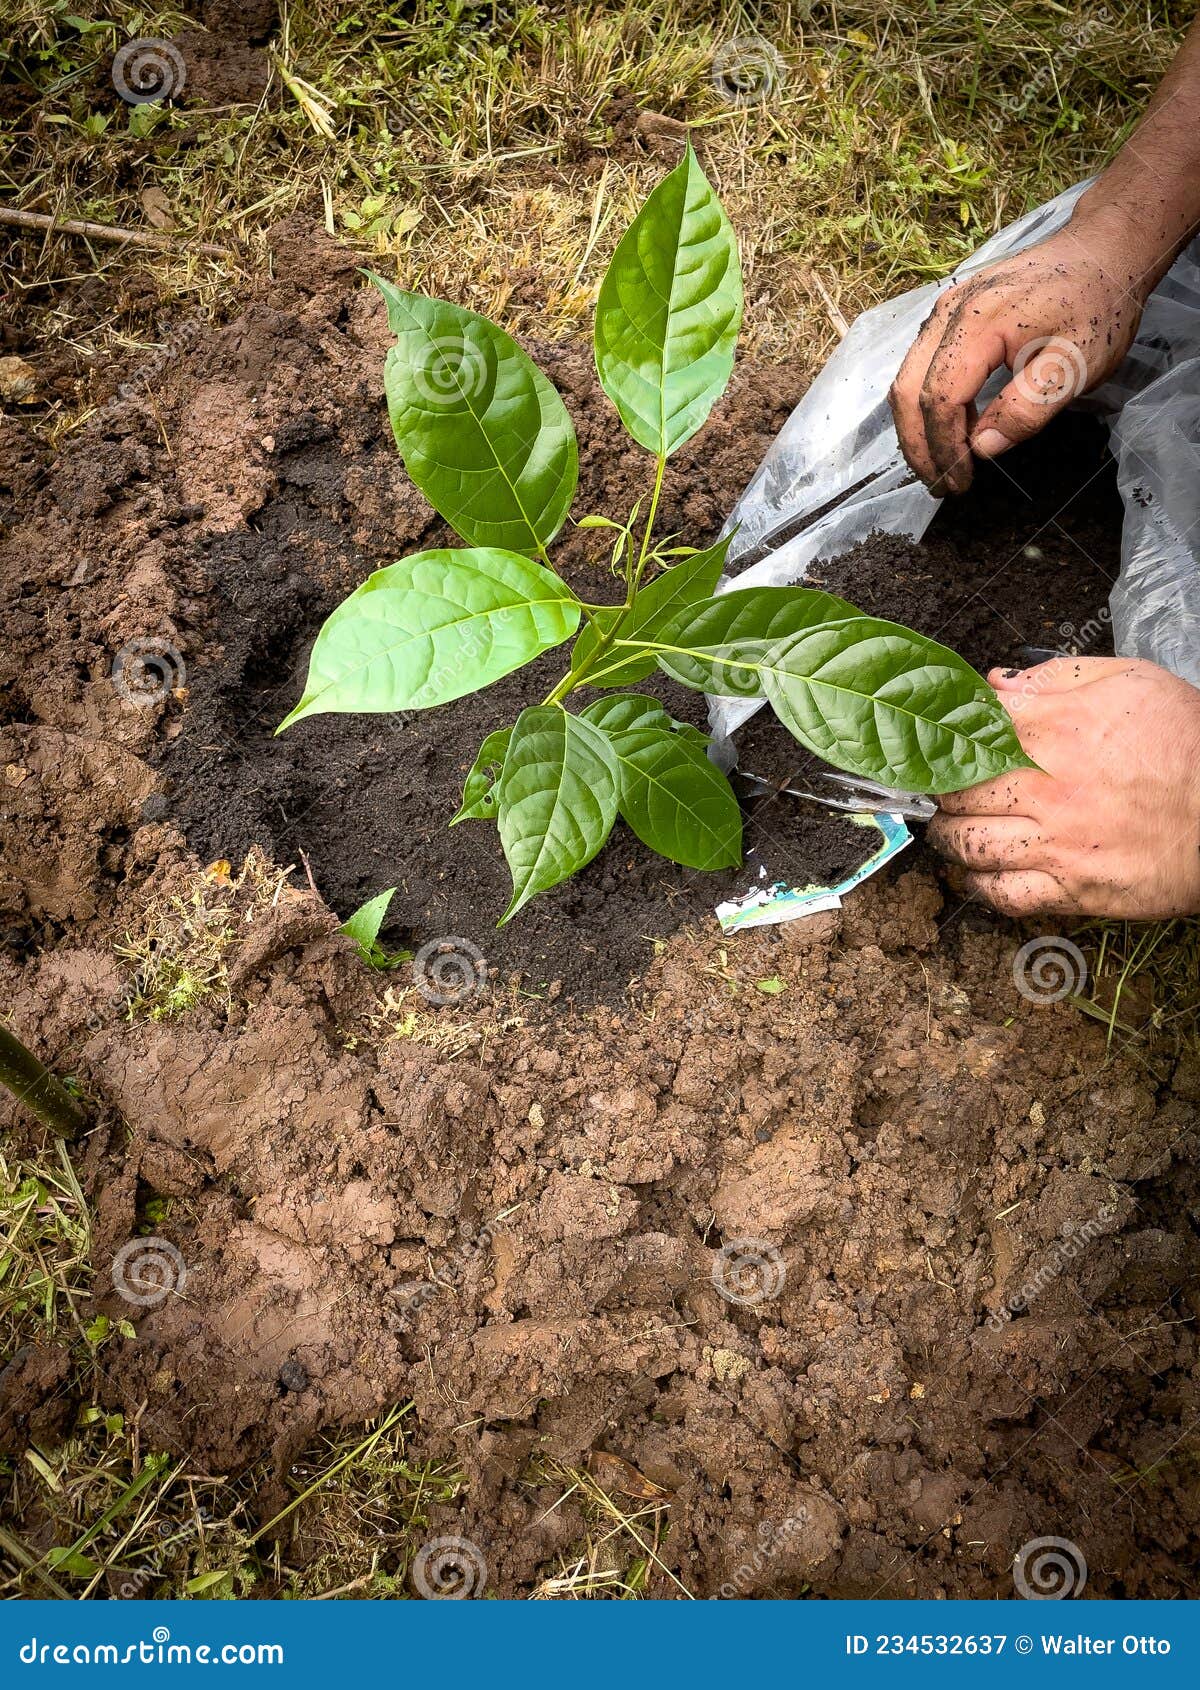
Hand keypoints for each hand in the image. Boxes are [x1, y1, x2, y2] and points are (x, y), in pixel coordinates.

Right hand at [888, 212, 1151, 495]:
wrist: (1104, 251)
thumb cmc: (1098, 306)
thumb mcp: (1076, 366)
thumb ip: (1028, 408)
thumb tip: (982, 448)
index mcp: (977, 326)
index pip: (939, 399)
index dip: (943, 448)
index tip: (960, 484)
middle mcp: (950, 312)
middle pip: (909, 390)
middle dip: (919, 445)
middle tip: (940, 485)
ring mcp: (946, 307)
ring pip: (907, 377)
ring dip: (917, 427)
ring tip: (940, 464)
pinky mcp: (952, 310)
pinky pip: (921, 362)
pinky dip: (925, 401)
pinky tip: (949, 426)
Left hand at [928, 657, 1199, 917]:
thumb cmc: (1187, 743)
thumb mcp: (1132, 682)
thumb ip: (1058, 677)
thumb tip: (998, 683)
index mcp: (1054, 729)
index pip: (969, 727)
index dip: (945, 731)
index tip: (937, 738)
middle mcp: (1046, 787)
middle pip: (955, 789)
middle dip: (938, 788)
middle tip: (937, 788)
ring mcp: (1055, 842)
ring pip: (967, 844)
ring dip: (947, 838)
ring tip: (948, 830)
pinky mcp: (1071, 887)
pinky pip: (1003, 894)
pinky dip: (978, 887)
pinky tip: (976, 875)